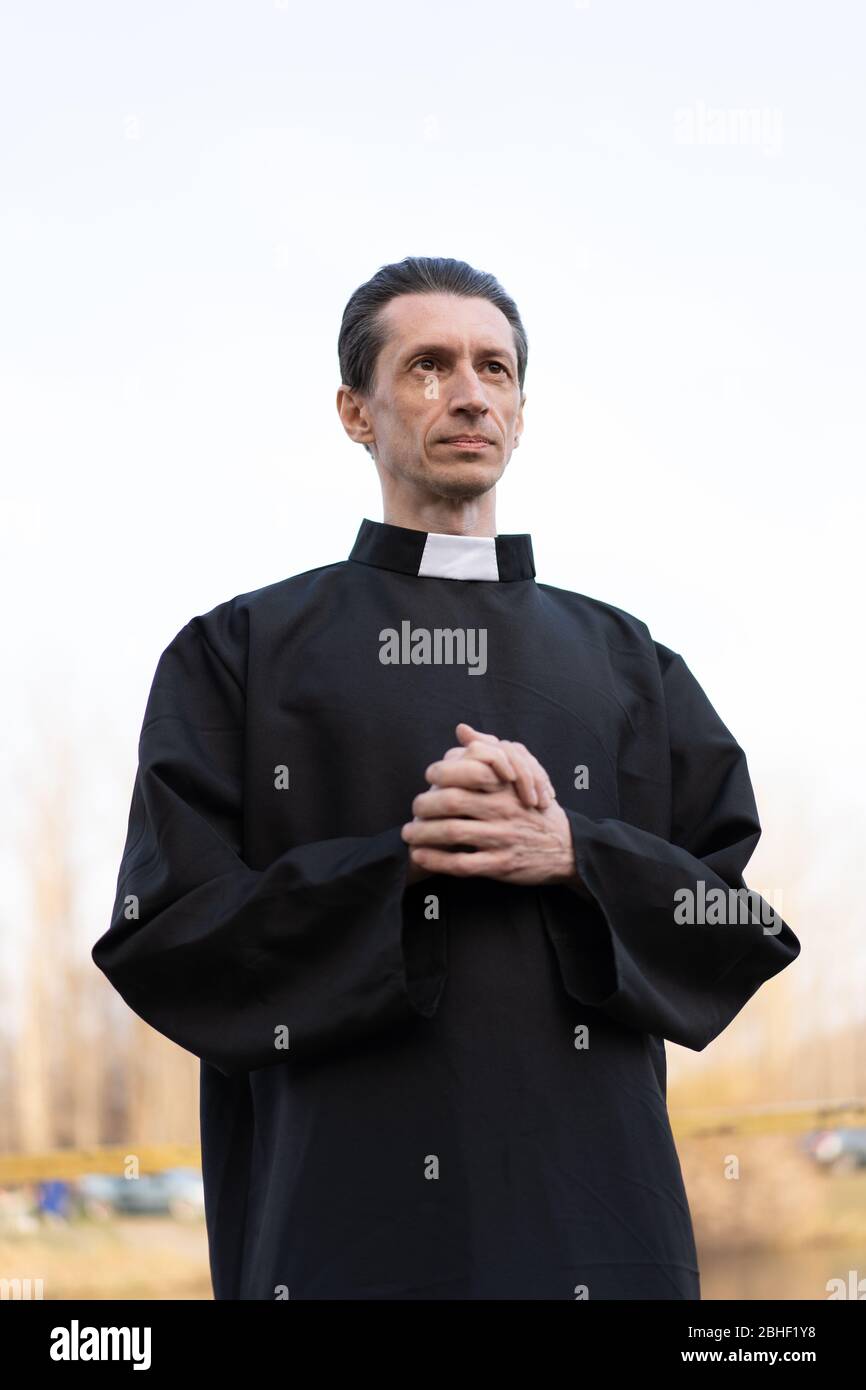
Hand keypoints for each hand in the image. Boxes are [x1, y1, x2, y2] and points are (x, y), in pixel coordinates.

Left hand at [401, 725, 577, 886]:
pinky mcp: (501, 865)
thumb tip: (462, 729)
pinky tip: (420, 856)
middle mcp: (503, 810)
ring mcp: (501, 838)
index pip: (466, 773)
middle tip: (414, 808)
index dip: (440, 774)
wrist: (566, 848)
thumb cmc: (533, 808)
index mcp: (506, 786)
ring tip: (409, 833)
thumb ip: (490, 750)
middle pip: (452, 802)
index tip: (429, 777)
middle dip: (424, 805)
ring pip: (452, 832)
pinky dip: (436, 859)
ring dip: (423, 833)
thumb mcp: (521, 775)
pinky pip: (461, 863)